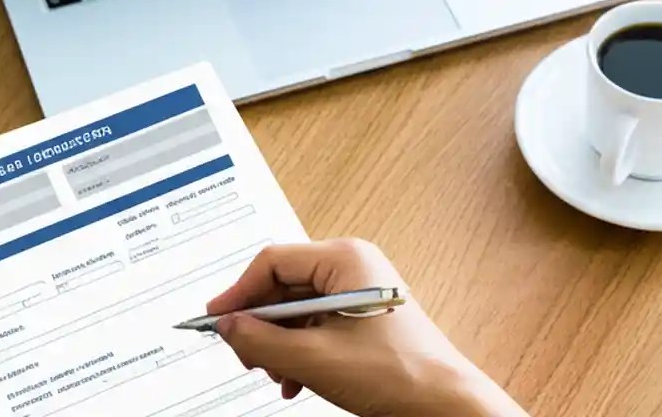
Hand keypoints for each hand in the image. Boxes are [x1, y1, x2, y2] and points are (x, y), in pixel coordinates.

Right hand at [207, 239, 528, 416]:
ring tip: (276, 373)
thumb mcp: (314, 358)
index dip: (239, 292)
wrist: (443, 405)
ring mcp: (357, 293)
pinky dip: (297, 351)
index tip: (217, 318)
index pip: (273, 261)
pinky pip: (314, 325)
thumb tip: (229, 326)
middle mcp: (352, 268)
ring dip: (278, 344)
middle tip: (245, 353)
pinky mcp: (361, 318)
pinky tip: (294, 379)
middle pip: (282, 286)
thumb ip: (262, 340)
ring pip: (296, 310)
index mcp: (345, 259)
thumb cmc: (400, 374)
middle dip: (260, 325)